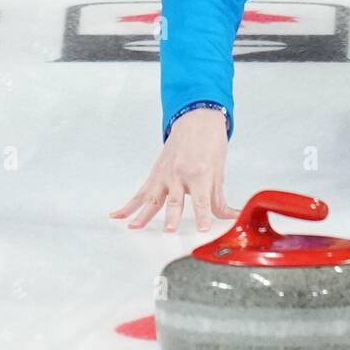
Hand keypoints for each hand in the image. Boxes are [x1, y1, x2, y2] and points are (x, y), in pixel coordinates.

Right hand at [110, 108, 239, 232]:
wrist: (197, 120)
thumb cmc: (209, 143)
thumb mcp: (218, 172)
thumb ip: (219, 199)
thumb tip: (231, 217)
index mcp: (200, 174)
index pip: (202, 201)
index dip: (203, 216)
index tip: (202, 230)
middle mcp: (180, 175)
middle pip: (174, 200)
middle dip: (171, 216)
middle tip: (169, 229)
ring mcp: (165, 175)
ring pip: (153, 198)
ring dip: (143, 214)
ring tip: (134, 226)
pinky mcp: (155, 175)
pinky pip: (141, 192)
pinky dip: (129, 205)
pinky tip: (118, 215)